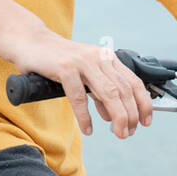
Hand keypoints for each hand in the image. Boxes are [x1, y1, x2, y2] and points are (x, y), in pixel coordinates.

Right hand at [7, 33, 153, 138]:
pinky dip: (85, 116)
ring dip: (116, 116)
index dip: (143, 103)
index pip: (134, 81)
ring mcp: (83, 62)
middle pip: (123, 90)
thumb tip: (112, 115)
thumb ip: (99, 91)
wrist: (30, 42)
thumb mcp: (85, 74)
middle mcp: (99, 57)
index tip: (146, 121)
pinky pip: (79, 96)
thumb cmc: (57, 60)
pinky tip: (88, 128)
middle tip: (128, 133)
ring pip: (108, 93)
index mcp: (107, 58)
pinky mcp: (65, 67)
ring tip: (117, 133)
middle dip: (130, 115)